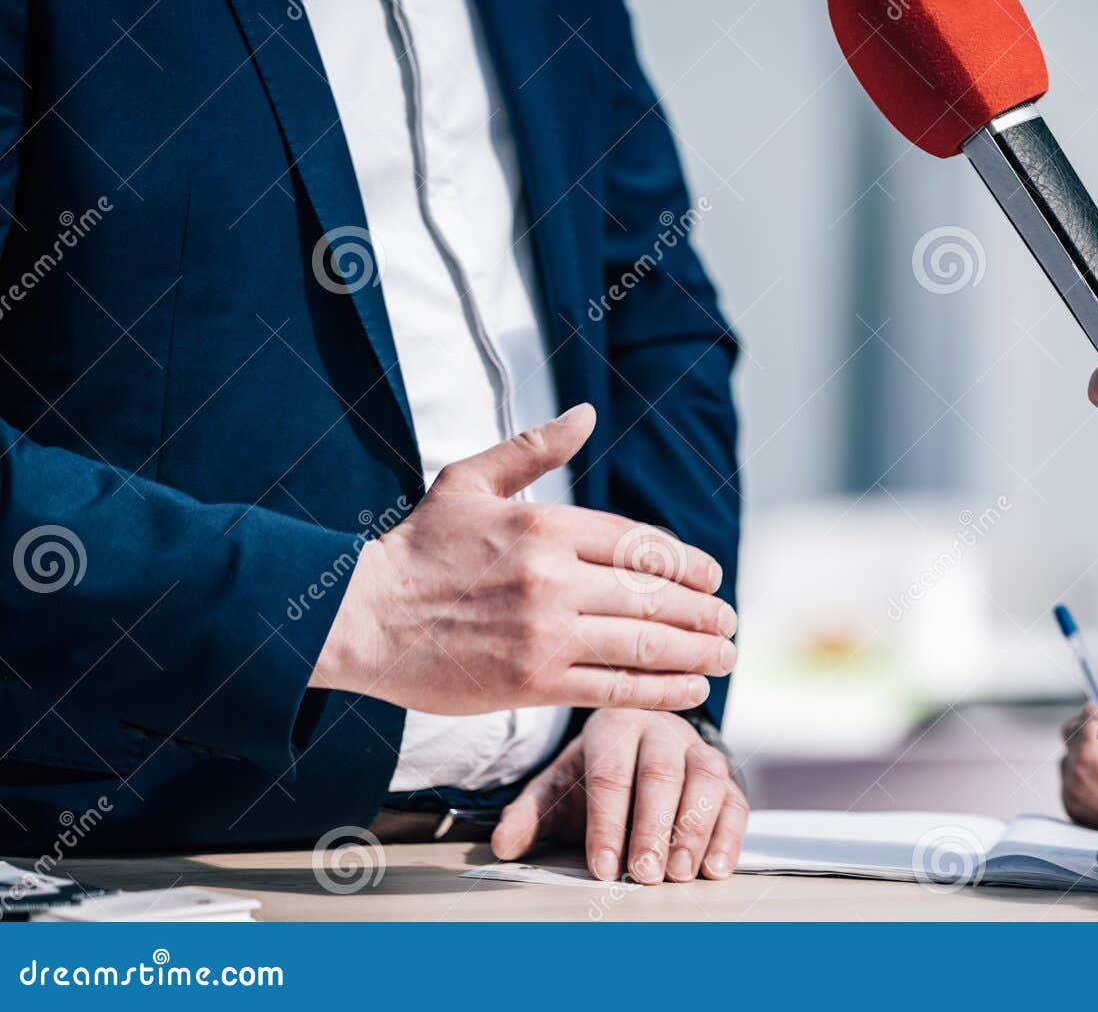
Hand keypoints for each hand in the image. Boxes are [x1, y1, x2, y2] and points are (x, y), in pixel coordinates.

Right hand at [312, 404, 736, 713]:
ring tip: (726, 657)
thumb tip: (586, 413)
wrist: (360, 616)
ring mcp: (546, 633)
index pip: (640, 544)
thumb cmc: (417, 547)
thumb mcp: (471, 479)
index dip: (686, 565)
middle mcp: (554, 579)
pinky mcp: (532, 682)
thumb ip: (534, 448)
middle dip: (704, 612)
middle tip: (731, 621)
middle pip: (653, 595)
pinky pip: (613, 688)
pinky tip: (689, 690)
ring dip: (696, 653)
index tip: (711, 578)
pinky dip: (660, 690)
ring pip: (643, 644)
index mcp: (546, 526)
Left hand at [489, 708, 748, 883]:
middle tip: (645, 872)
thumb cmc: (597, 771)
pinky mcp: (728, 776)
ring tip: (680, 872)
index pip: (610, 772)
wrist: (639, 745)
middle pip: (661, 774)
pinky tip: (715, 867)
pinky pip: (736, 800)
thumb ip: (530, 814)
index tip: (603, 866)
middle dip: (653, 827)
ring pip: (706, 780)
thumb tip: (504, 844)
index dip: (607, 821)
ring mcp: (699, 750)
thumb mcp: (558, 786)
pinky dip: (729, 835)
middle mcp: (661, 730)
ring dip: (694, 829)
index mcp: (614, 725)